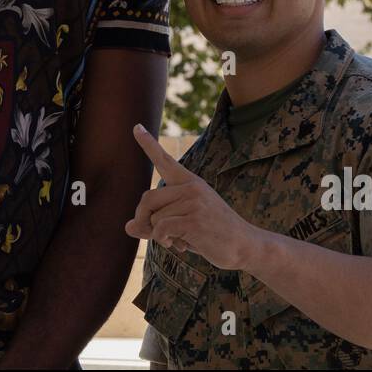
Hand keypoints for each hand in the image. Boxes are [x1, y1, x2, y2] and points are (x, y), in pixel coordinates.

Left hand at [124, 124, 256, 269]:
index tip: (136, 126)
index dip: (148, 144)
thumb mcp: (182, 225)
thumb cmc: (211, 234)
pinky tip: (180, 245)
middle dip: (143, 219)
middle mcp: (191, 187)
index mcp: (189, 182)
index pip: (165, 160)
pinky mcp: (194, 220)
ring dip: (159, 235)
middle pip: (147, 198)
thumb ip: (155, 224)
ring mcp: (193, 202)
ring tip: (179, 240)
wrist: (244, 245)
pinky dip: (163, 240)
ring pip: (154, 218)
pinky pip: (161, 228)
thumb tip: (127, 227)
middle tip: (151, 233)